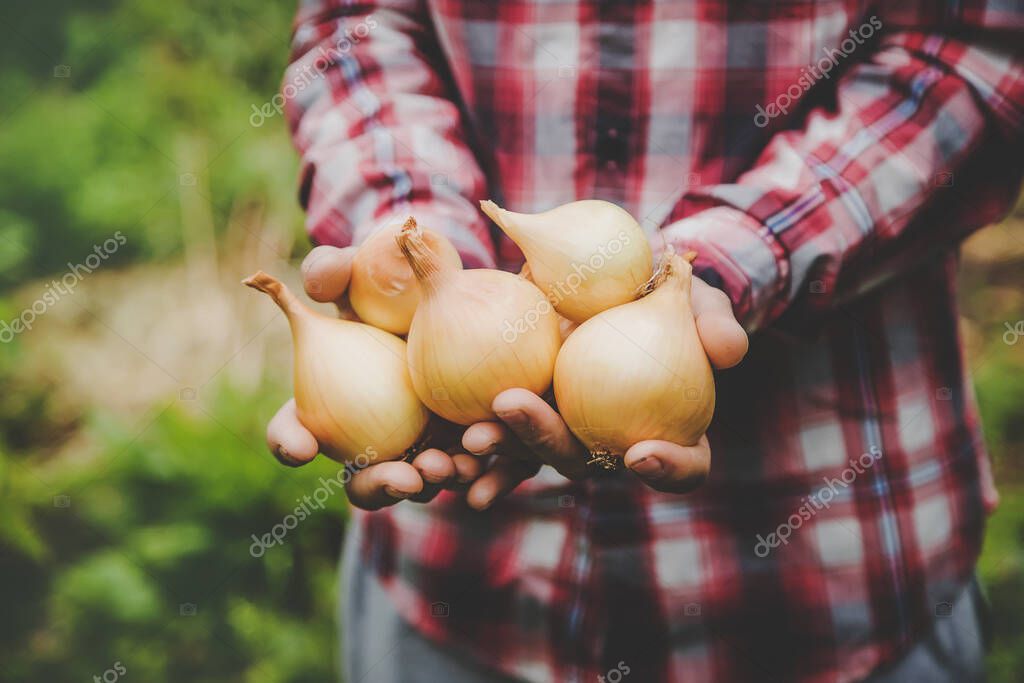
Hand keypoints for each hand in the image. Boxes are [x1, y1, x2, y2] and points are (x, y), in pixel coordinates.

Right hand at [265, 246, 481, 510]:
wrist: (450, 300)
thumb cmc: (390, 290)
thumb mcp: (360, 273)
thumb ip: (330, 272)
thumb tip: (297, 279)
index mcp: (325, 411)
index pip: (292, 436)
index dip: (290, 444)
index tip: (301, 446)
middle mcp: (367, 445)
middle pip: (364, 485)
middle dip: (381, 488)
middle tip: (404, 476)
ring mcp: (415, 454)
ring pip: (420, 484)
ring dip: (433, 482)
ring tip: (449, 466)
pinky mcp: (461, 450)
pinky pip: (466, 471)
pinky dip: (474, 475)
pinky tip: (485, 458)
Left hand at [460, 277, 747, 503]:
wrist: (621, 282)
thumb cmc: (669, 296)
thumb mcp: (694, 300)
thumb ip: (711, 323)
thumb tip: (727, 350)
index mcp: (672, 430)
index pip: (682, 466)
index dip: (668, 470)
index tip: (642, 453)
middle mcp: (617, 442)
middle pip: (588, 460)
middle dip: (548, 443)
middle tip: (513, 410)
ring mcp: (571, 431)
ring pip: (535, 450)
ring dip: (501, 447)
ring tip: (471, 431)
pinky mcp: (534, 411)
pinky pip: (505, 434)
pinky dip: (479, 447)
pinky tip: (452, 446)